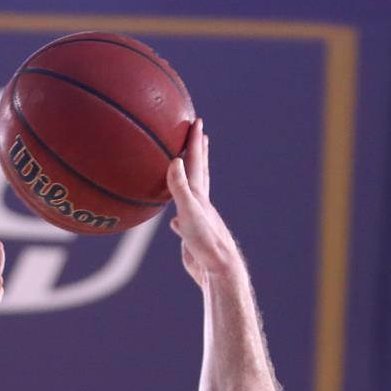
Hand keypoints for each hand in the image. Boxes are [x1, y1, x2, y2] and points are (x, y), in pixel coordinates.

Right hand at [167, 121, 243, 287]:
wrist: (216, 269)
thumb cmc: (205, 241)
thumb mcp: (189, 212)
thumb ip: (181, 187)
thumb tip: (174, 160)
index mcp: (199, 195)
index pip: (195, 162)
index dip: (194, 141)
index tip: (196, 121)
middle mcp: (200, 204)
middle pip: (199, 173)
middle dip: (198, 153)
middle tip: (200, 135)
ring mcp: (197, 219)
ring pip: (191, 195)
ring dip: (189, 180)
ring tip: (186, 170)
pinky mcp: (192, 235)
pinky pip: (183, 220)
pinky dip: (178, 214)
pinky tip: (175, 220)